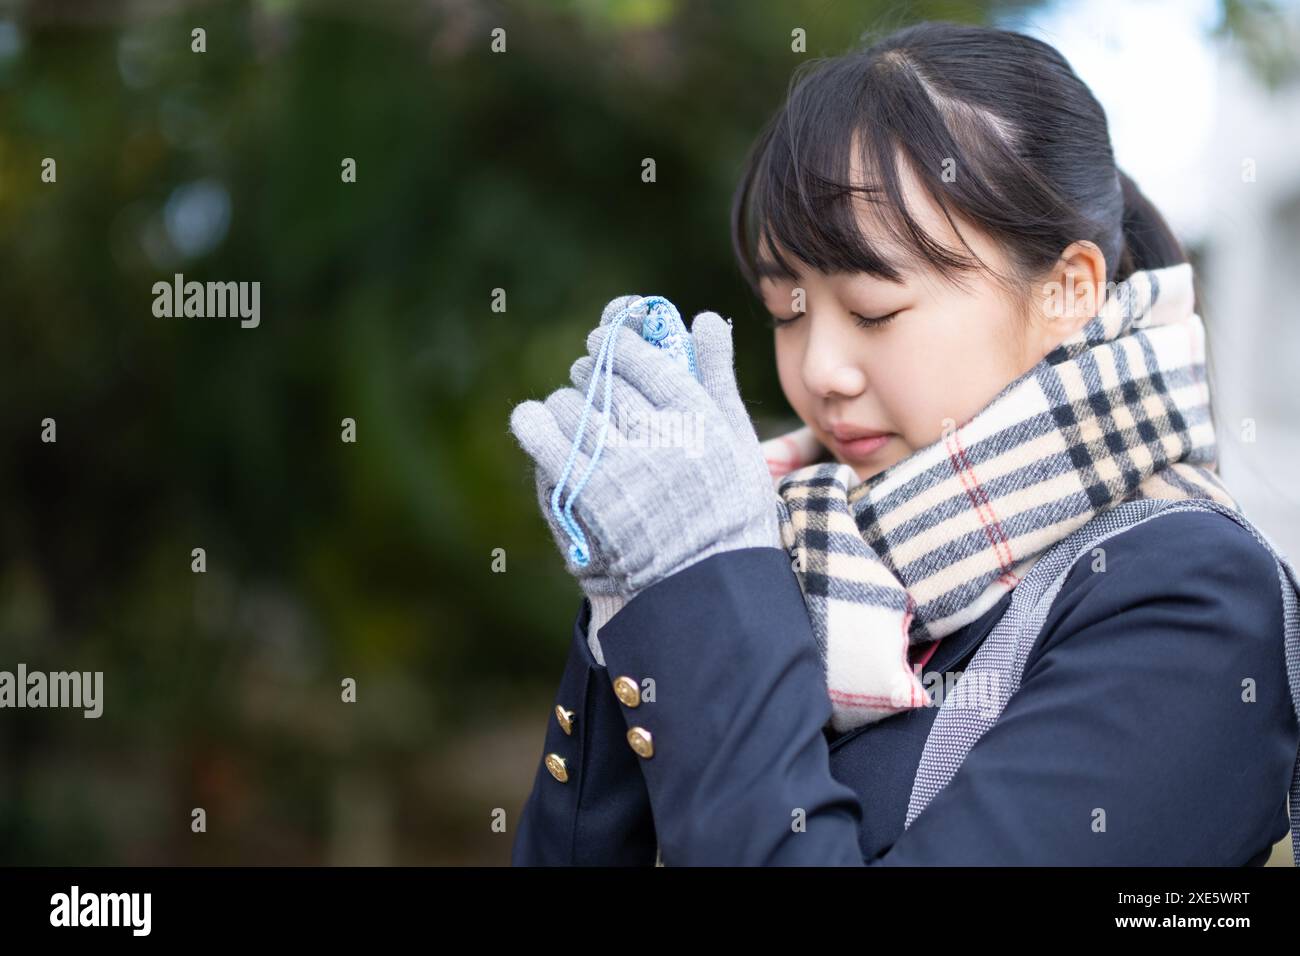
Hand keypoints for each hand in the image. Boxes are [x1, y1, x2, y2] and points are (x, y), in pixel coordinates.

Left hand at [509, 297, 781, 656]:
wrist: (705, 587)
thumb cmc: (729, 513)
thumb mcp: (739, 442)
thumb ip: (717, 378)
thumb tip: (702, 319)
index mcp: (698, 417)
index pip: (642, 355)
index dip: (618, 340)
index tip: (608, 340)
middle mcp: (657, 434)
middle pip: (603, 377)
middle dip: (592, 372)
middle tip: (590, 378)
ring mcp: (618, 465)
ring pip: (571, 403)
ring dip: (568, 403)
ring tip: (574, 415)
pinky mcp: (583, 494)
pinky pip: (543, 435)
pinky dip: (534, 423)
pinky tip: (535, 422)